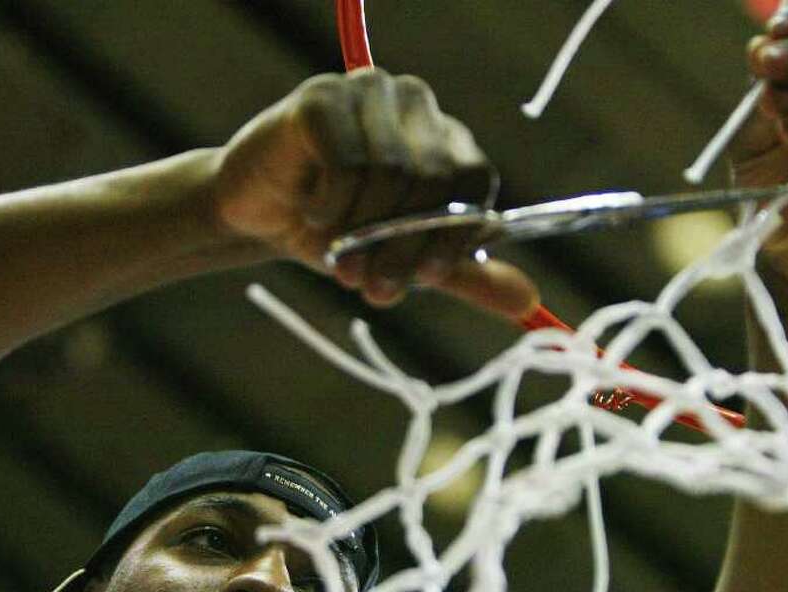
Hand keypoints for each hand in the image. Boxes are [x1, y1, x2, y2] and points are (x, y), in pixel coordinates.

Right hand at [212, 69, 538, 317]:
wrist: (260, 216)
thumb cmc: (337, 234)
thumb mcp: (403, 261)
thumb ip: (461, 275)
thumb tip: (528, 301)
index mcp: (446, 140)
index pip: (475, 180)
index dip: (455, 235)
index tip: (428, 277)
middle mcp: (416, 106)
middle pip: (434, 178)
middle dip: (402, 246)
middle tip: (370, 285)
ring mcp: (370, 94)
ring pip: (390, 172)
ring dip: (361, 231)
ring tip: (337, 255)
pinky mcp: (324, 98)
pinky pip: (346, 160)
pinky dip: (331, 205)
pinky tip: (313, 215)